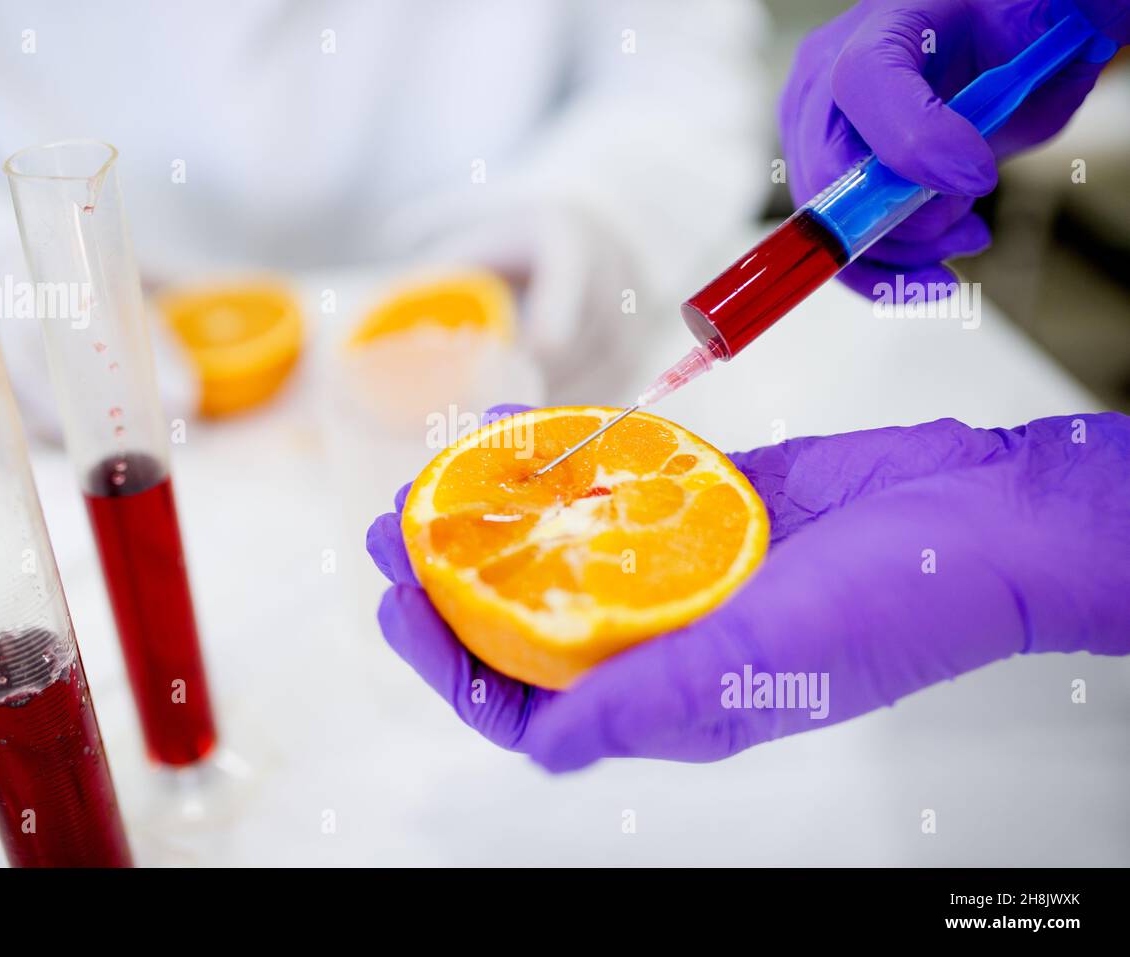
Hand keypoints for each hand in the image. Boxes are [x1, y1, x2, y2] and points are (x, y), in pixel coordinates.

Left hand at [367, 407, 1129, 771]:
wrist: (984, 515)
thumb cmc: (897, 601)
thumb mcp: (767, 660)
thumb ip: (651, 697)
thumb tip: (544, 745)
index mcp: (673, 696)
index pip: (532, 701)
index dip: (453, 663)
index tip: (399, 606)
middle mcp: (669, 637)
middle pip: (530, 618)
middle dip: (453, 579)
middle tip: (395, 526)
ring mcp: (688, 566)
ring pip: (565, 549)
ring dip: (497, 516)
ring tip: (437, 472)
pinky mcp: (712, 505)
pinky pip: (618, 488)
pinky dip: (566, 464)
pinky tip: (521, 429)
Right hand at [780, 0, 1127, 298]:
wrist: (977, 43)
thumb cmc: (1000, 27)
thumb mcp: (1043, 23)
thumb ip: (1060, 39)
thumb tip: (1073, 62)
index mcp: (880, 26)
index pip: (865, 83)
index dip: (912, 143)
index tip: (978, 182)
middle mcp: (826, 78)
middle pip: (834, 172)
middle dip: (908, 218)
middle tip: (969, 221)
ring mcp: (811, 133)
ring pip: (832, 220)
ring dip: (903, 250)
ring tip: (967, 235)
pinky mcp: (819, 177)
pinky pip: (838, 243)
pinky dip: (883, 273)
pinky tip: (932, 272)